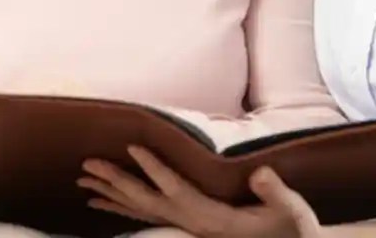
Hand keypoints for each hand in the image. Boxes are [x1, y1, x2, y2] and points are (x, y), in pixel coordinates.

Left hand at [80, 146, 322, 237]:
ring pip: (142, 211)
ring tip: (83, 181)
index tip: (133, 146)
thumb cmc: (292, 229)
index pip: (178, 191)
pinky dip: (122, 208)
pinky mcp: (189, 226)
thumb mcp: (291, 211)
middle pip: (148, 203)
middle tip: (87, 164)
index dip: (156, 169)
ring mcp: (189, 228)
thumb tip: (261, 175)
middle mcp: (194, 225)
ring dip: (112, 195)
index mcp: (214, 220)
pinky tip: (103, 202)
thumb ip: (275, 193)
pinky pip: (147, 217)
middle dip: (117, 182)